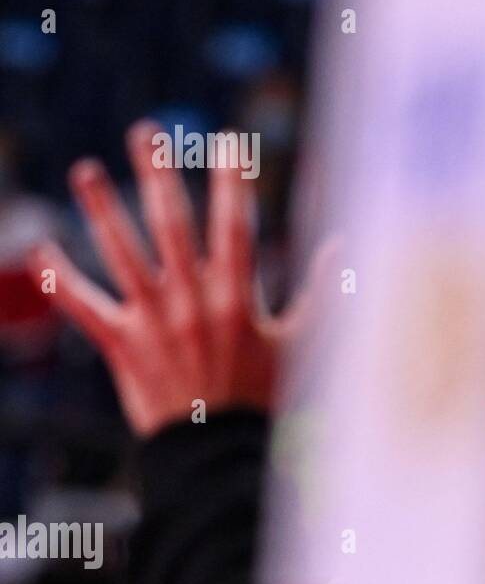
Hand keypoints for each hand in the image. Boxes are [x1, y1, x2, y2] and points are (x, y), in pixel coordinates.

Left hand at [28, 120, 332, 436]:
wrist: (218, 452)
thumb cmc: (265, 398)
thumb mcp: (304, 342)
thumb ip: (324, 292)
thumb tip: (345, 244)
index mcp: (237, 298)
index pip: (235, 226)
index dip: (232, 181)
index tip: (226, 141)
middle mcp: (191, 302)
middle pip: (170, 225)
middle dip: (157, 174)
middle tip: (145, 131)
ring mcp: (152, 322)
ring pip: (121, 255)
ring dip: (100, 209)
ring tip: (85, 170)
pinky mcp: (121, 345)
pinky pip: (84, 308)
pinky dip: (60, 280)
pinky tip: (39, 249)